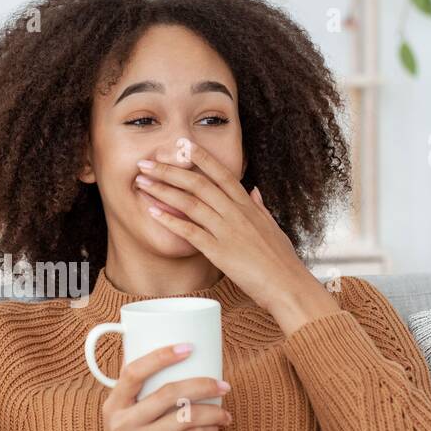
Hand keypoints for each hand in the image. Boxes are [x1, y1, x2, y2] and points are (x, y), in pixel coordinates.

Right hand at [86, 342, 231, 430]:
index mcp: (112, 406)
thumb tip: (179, 377)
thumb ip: (137, 403)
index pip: (134, 371)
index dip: (161, 355)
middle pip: (169, 392)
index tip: (188, 347)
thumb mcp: (119, 425)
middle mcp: (123, 422)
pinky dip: (208, 429)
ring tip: (225, 413)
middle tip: (223, 384)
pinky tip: (215, 428)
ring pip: (185, 415)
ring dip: (213, 411)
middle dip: (202, 384)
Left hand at [136, 138, 341, 335]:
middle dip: (169, 170)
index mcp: (248, 206)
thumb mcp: (273, 227)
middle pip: (198, 183)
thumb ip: (260, 207)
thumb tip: (254, 190)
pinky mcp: (219, 251)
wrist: (288, 285)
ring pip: (190, 202)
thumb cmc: (282, 260)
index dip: (201, 157)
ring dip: (162, 190)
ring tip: (141, 183)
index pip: (222, 173)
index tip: (181, 145)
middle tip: (146, 163)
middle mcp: (236, 213)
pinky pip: (190, 232)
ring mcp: (227, 231)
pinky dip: (169, 220)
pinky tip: (152, 212)